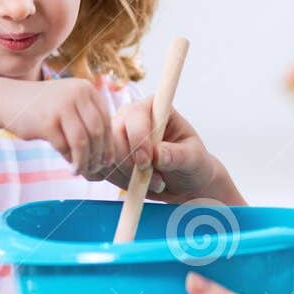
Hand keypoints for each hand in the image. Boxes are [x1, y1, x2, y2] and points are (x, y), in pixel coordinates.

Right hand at [0, 78, 116, 178]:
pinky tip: (69, 165)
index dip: (109, 144)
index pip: (106, 121)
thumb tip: (108, 152)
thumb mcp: (70, 104)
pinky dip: (69, 158)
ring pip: (82, 142)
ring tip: (80, 170)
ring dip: (84, 161)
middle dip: (98, 154)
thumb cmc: (44, 108)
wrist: (9, 102)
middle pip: (97, 132)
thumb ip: (88, 119)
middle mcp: (76, 94)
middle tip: (96, 169)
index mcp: (86, 89)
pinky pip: (64, 146)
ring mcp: (61, 106)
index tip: (108, 161)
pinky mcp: (47, 122)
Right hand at [111, 100, 236, 203]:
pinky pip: (100, 167)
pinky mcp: (110, 154)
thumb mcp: (193, 158)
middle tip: (155, 181)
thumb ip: (177, 155)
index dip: (138, 139)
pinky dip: (115, 181)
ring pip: (105, 154)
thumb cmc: (192, 163)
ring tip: (152, 184)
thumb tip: (158, 155)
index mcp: (155, 107)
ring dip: (125, 176)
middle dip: (130, 163)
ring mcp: (118, 135)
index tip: (148, 163)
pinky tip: (134, 186)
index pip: (136, 115)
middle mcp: (131, 116)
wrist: (184, 182)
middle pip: (114, 135)